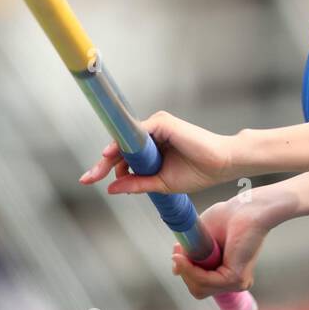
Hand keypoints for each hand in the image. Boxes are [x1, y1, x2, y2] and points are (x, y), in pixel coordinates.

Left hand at [77, 110, 233, 194]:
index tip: (89, 180)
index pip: (124, 156)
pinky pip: (138, 131)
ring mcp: (157, 127)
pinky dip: (124, 142)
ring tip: (97, 172)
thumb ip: (137, 184)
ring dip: (111, 156)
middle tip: (88, 178)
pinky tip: (111, 153)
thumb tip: (112, 187)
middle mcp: (152, 135)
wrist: (220, 166)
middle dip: (103, 164)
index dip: (106, 167)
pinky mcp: (163, 122)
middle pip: (121, 147)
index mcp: (152, 149)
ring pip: (127, 140)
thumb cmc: (197, 172)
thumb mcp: (161, 184)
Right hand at [170, 197, 269, 298]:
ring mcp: (236, 282)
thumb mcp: (201, 240)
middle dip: (185, 272)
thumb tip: (176, 271)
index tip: (178, 254)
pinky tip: (184, 258)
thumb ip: (190, 256)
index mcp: (228, 273)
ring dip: (186, 270)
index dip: (186, 271)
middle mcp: (234, 281)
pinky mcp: (235, 278)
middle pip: (198, 290)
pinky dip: (191, 271)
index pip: (200, 285)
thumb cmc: (228, 217)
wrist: (246, 208)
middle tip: (179, 251)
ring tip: (181, 252)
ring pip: (199, 288)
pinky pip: (204, 282)